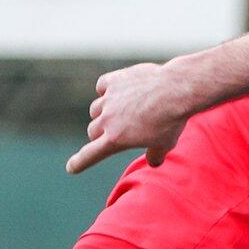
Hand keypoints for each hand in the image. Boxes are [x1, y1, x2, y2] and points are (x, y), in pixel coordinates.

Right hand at [66, 62, 189, 173]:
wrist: (176, 90)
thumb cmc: (172, 120)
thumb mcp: (165, 144)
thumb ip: (155, 155)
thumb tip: (153, 162)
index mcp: (116, 139)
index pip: (90, 154)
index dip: (79, 162)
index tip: (71, 168)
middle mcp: (108, 119)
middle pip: (93, 131)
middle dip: (100, 134)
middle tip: (115, 132)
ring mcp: (109, 98)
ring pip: (96, 109)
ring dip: (103, 113)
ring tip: (122, 111)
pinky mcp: (114, 80)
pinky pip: (102, 86)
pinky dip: (107, 90)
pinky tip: (118, 91)